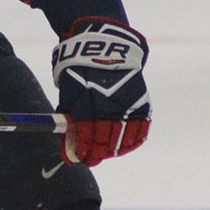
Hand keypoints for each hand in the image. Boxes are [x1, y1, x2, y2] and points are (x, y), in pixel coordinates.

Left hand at [52, 17, 151, 165]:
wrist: (107, 49)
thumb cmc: (81, 72)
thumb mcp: (69, 95)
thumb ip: (70, 121)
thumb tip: (68, 144)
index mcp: (88, 107)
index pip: (87, 140)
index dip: (84, 153)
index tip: (81, 160)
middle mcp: (110, 109)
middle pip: (106, 143)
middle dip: (98, 155)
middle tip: (92, 159)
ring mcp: (128, 107)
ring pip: (124, 140)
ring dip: (115, 150)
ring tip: (108, 153)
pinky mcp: (141, 104)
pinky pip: (141, 129)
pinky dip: (134, 140)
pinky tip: (127, 146)